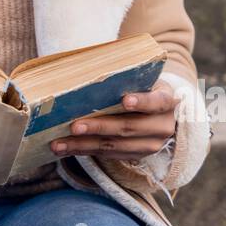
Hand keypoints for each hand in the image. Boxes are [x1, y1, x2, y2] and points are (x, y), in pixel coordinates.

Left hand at [49, 79, 177, 160]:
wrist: (162, 113)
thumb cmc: (144, 87)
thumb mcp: (145, 79)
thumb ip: (126, 77)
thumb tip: (87, 69)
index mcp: (166, 101)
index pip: (156, 101)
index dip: (142, 101)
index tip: (125, 100)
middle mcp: (161, 126)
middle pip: (128, 127)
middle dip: (99, 127)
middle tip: (74, 126)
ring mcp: (149, 145)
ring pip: (114, 146)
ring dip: (83, 145)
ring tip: (59, 143)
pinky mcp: (136, 156)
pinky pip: (108, 154)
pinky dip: (84, 151)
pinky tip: (64, 148)